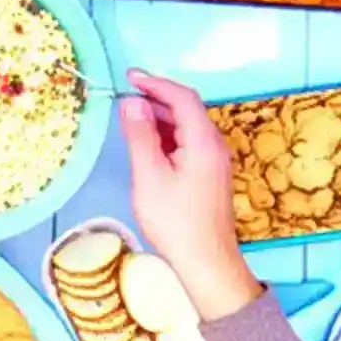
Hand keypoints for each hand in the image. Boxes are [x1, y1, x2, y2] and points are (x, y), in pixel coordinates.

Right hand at [119, 69, 261, 320]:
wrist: (206, 263)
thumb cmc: (176, 222)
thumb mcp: (149, 175)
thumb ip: (141, 135)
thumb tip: (133, 102)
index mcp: (203, 141)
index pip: (182, 98)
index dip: (155, 83)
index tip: (130, 77)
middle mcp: (214, 146)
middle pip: (187, 109)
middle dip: (157, 98)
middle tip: (126, 96)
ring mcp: (214, 162)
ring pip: (187, 127)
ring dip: (161, 118)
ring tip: (132, 119)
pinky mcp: (209, 176)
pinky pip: (188, 143)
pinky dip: (168, 136)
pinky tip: (149, 145)